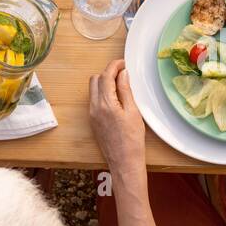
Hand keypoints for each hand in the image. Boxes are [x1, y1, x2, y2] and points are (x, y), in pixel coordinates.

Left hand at [88, 60, 146, 176]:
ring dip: (104, 82)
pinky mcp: (93, 120)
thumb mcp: (133, 112)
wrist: (124, 162)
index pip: (106, 76)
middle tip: (123, 73)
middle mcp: (94, 107)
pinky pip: (94, 100)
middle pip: (96, 80)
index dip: (114, 66)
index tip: (123, 63)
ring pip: (93, 89)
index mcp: (105, 104)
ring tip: (121, 84)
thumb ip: (126, 90)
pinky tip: (116, 97)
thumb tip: (123, 74)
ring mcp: (92, 114)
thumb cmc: (132, 140)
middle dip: (108, 72)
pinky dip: (103, 93)